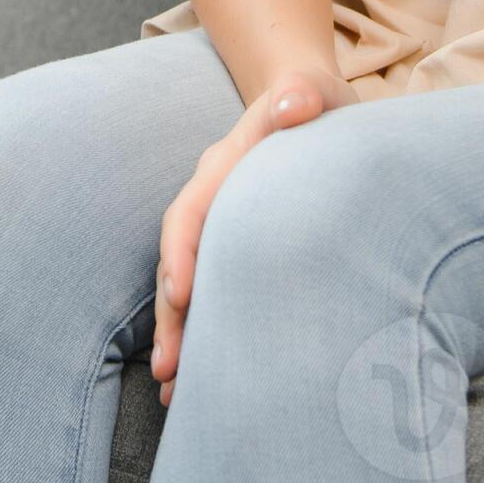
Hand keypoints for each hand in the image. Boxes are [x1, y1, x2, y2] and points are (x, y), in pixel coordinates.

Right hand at [150, 65, 355, 405]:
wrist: (306, 101)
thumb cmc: (314, 102)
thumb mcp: (312, 92)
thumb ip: (300, 96)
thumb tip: (294, 103)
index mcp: (223, 165)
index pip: (191, 211)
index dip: (182, 252)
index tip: (182, 294)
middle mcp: (210, 199)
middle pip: (179, 261)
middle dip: (171, 315)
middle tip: (169, 369)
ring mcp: (217, 225)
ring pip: (187, 285)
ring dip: (179, 334)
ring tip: (174, 390)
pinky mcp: (231, 246)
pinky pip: (208, 291)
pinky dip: (201, 332)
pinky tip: (201, 378)